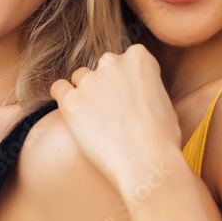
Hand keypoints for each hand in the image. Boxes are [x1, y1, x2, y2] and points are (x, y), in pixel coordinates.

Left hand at [50, 45, 183, 192]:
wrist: (146, 163)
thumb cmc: (161, 139)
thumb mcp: (163, 99)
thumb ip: (144, 85)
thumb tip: (133, 91)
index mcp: (139, 57)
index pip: (125, 59)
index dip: (126, 81)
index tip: (130, 99)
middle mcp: (112, 63)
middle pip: (101, 68)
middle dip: (105, 85)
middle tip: (113, 113)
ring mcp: (89, 81)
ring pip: (80, 78)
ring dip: (85, 93)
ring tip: (96, 120)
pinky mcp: (71, 101)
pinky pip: (58, 89)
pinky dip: (63, 98)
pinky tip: (73, 114)